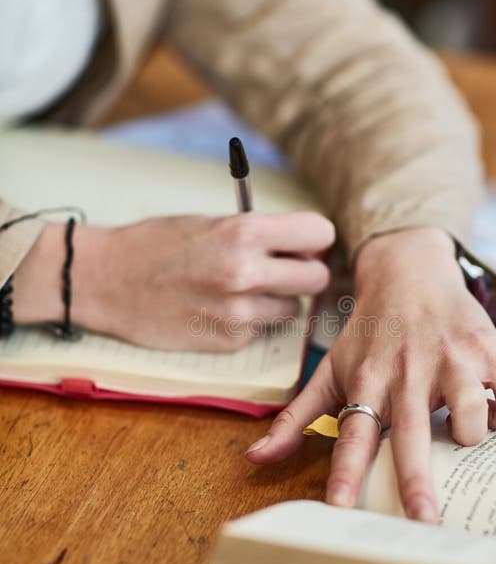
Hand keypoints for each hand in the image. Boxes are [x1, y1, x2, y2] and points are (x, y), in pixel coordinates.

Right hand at [12, 212, 334, 349]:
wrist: (108, 280)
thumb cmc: (159, 244)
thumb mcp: (213, 222)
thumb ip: (262, 234)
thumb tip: (310, 249)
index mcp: (245, 231)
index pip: (320, 234)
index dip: (314, 240)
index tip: (304, 244)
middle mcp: (246, 272)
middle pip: (317, 278)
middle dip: (304, 273)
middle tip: (282, 270)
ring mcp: (238, 312)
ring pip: (294, 309)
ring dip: (279, 301)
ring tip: (244, 289)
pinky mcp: (228, 341)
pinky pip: (264, 330)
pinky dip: (252, 321)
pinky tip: (221, 308)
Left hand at [246, 227, 495, 520]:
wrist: (408, 271)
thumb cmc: (369, 332)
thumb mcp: (329, 369)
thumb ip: (296, 417)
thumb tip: (256, 459)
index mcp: (367, 381)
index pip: (352, 433)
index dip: (346, 472)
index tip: (341, 508)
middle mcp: (407, 372)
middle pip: (411, 435)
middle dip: (417, 480)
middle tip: (423, 520)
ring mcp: (451, 359)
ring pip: (470, 417)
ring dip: (470, 435)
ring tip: (462, 427)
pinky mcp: (487, 349)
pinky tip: (492, 409)